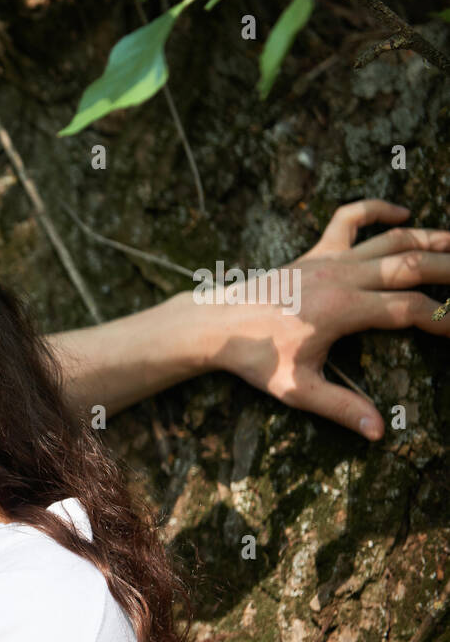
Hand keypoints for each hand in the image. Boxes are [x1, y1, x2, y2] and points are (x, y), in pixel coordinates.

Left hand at [211, 199, 449, 439]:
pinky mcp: (314, 251)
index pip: (410, 310)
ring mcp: (328, 259)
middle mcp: (342, 277)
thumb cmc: (254, 358)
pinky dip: (376, 209)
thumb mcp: (296, 389)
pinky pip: (349, 218)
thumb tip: (378, 432)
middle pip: (412, 265)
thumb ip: (340, 408)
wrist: (214, 325)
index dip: (444, 320)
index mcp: (344, 311)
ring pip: (390, 239)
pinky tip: (401, 212)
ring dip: (431, 237)